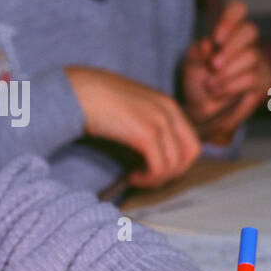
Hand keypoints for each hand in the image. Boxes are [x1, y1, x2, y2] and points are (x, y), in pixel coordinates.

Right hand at [64, 65, 200, 188]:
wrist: (79, 91)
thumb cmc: (97, 100)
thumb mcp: (133, 107)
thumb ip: (149, 121)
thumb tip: (153, 149)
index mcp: (168, 105)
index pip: (191, 141)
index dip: (177, 161)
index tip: (154, 166)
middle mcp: (169, 111)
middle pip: (190, 154)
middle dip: (173, 172)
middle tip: (150, 177)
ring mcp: (160, 122)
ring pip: (175, 165)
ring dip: (157, 179)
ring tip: (137, 177)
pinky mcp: (146, 134)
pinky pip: (160, 168)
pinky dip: (148, 179)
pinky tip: (132, 177)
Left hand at [181, 1, 270, 145]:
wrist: (203, 112)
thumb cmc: (197, 82)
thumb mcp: (191, 64)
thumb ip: (197, 52)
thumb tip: (207, 44)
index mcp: (228, 31)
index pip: (238, 10)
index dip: (230, 19)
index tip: (217, 39)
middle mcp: (246, 42)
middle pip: (250, 30)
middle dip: (231, 48)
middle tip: (213, 65)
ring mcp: (259, 60)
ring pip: (251, 57)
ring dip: (227, 73)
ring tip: (211, 85)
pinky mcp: (265, 79)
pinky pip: (253, 79)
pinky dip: (232, 87)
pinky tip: (220, 92)